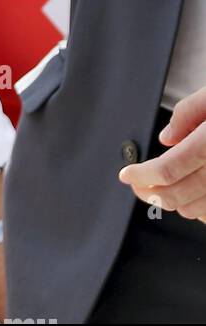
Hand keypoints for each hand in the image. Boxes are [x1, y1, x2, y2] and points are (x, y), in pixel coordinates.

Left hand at [118, 86, 205, 220]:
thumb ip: (187, 114)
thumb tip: (166, 140)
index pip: (168, 169)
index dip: (142, 176)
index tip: (126, 175)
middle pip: (179, 195)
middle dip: (151, 194)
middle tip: (137, 187)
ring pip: (197, 210)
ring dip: (174, 204)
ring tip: (160, 192)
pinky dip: (200, 212)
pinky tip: (192, 200)